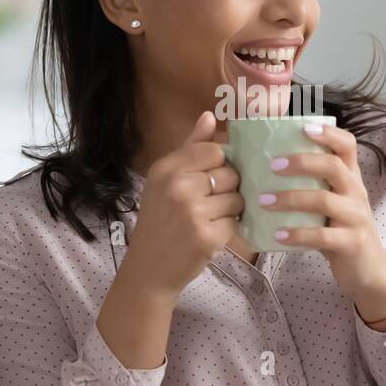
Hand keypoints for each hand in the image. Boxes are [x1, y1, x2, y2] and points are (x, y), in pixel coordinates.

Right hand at [120, 111, 243, 303]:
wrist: (148, 269)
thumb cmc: (159, 222)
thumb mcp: (165, 181)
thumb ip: (190, 148)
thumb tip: (210, 116)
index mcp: (166, 168)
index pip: (215, 151)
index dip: (220, 164)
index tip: (211, 178)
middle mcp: (178, 187)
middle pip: (230, 173)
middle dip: (227, 189)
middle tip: (208, 204)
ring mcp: (193, 213)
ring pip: (237, 198)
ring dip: (230, 210)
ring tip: (209, 219)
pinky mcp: (207, 237)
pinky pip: (236, 222)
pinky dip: (228, 230)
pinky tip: (210, 234)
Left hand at [259, 123, 385, 325]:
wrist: (370, 271)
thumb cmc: (341, 231)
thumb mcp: (333, 204)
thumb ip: (312, 187)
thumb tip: (265, 171)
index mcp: (351, 179)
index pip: (348, 146)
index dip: (329, 134)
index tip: (304, 127)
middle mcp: (357, 193)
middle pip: (334, 166)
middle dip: (301, 162)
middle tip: (272, 165)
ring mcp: (356, 218)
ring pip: (324, 200)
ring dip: (290, 198)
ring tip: (263, 201)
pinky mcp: (351, 243)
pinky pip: (322, 236)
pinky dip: (297, 234)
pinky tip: (278, 234)